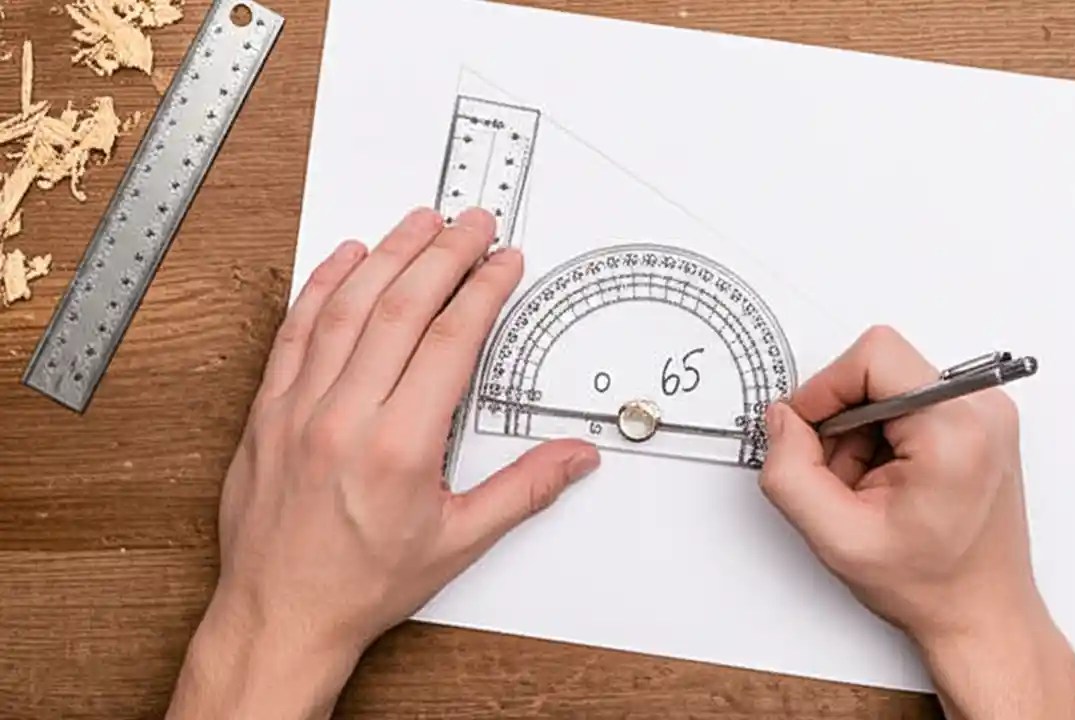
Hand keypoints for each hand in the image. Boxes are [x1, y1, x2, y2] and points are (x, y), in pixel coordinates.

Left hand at [167, 208, 599, 718]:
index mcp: (399, 447)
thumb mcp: (458, 543)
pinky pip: (294, 332)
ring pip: (347, 309)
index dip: (482, 290)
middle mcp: (345, 417)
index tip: (502, 261)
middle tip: (470, 222)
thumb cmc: (362, 584)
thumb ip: (523, 491)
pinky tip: (343, 259)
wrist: (280, 616)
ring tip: (418, 222)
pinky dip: (321, 287)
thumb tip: (576, 458)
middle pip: (401, 309)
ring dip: (386, 256)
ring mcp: (299, 408)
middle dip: (443, 255)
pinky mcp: (268, 411)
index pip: (450, 341)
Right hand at [760, 326, 1074, 719]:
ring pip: (890, 384)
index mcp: (956, 429)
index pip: (874, 355)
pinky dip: (884, 435)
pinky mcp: (980, 421)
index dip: (825, 388)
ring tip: (870, 487)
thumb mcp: (838, 537)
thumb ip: (791, 473)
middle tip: (845, 476)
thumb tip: (782, 420)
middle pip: (880, 367)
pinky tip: (888, 481)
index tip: (808, 429)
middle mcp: (982, 409)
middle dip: (843, 418)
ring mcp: (986, 412)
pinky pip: (911, 400)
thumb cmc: (933, 585)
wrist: (982, 613)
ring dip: (861, 431)